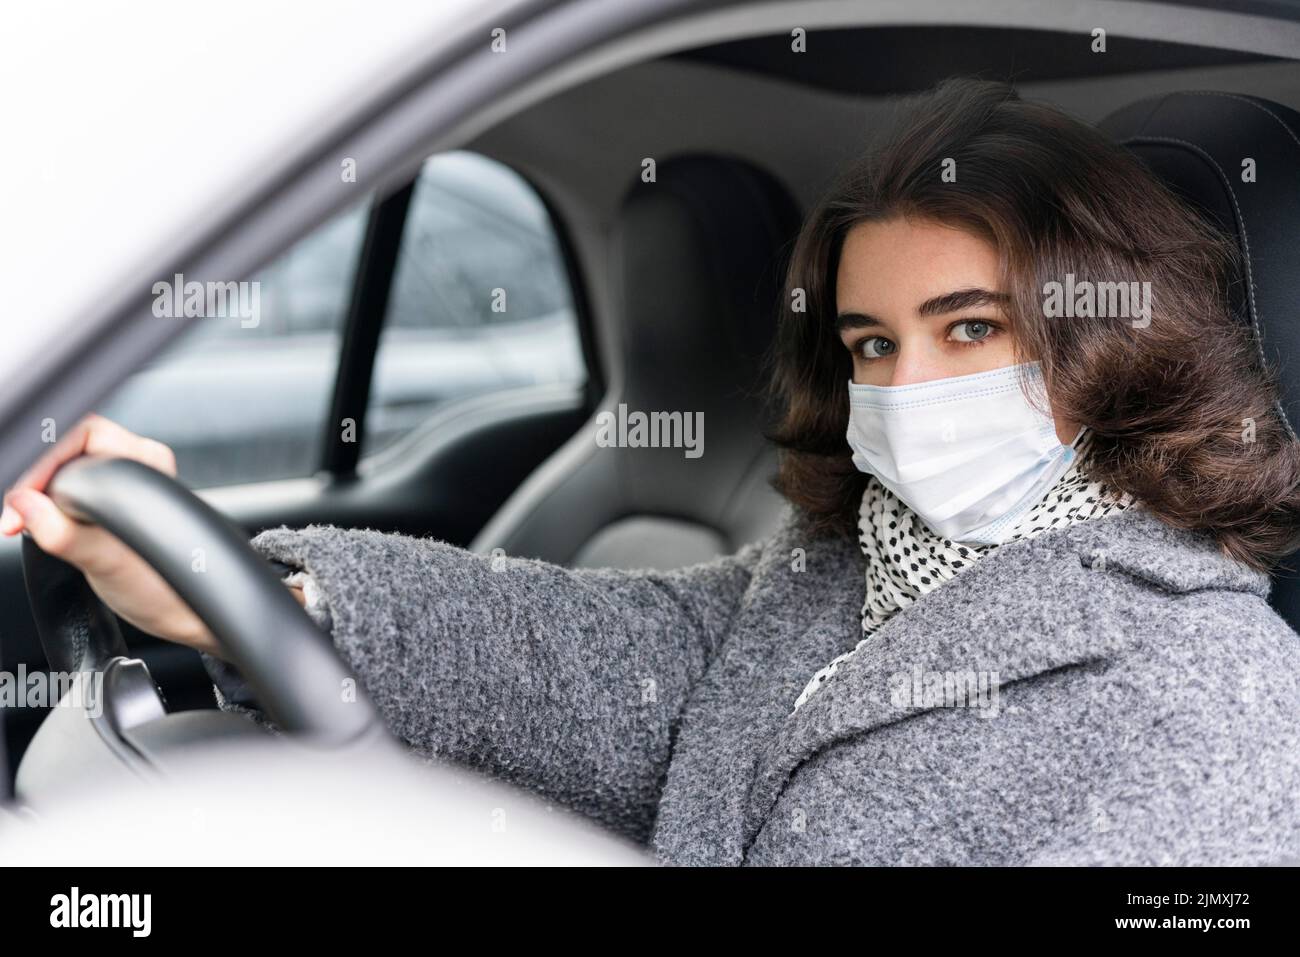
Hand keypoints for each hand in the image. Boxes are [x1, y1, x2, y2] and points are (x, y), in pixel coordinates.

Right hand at [0, 415, 222, 656]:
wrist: (185, 614)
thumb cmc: (164, 588)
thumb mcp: (108, 564)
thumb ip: (64, 533)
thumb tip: (25, 506)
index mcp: (146, 462)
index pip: (78, 436)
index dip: (41, 466)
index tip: (18, 502)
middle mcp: (138, 463)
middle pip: (64, 450)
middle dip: (32, 482)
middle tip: (13, 519)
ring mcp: (124, 480)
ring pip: (61, 471)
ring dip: (35, 496)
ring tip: (21, 524)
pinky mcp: (110, 500)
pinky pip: (65, 488)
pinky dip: (44, 506)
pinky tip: (34, 525)